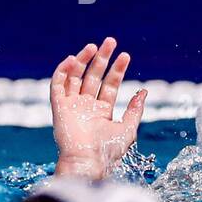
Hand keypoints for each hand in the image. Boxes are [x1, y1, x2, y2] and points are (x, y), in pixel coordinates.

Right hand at [51, 38, 145, 178]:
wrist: (89, 160)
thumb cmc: (109, 150)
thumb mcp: (128, 128)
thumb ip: (135, 109)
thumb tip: (143, 92)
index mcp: (102, 111)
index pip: (110, 85)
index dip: (117, 70)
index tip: (125, 55)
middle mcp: (86, 106)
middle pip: (93, 76)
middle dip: (101, 59)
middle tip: (110, 41)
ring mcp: (72, 106)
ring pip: (76, 77)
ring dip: (83, 60)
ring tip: (94, 46)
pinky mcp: (58, 107)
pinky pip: (58, 85)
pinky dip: (63, 71)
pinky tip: (73, 59)